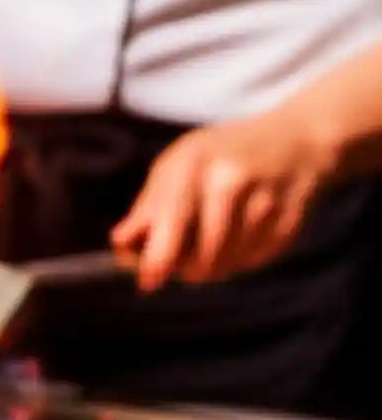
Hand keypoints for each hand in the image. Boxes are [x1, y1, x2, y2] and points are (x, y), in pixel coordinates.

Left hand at [111, 109, 337, 291]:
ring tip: (211, 245)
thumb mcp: (178, 165)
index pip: (171, 220)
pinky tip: (242, 236)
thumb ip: (148, 207)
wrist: (298, 136)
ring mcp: (265, 200)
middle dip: (186, 270)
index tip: (147, 282)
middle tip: (180, 265)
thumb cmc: (220, 155)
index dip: (158, 259)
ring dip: (213, 267)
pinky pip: (253, 262)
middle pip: (202, 255)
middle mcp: (230, 181)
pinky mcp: (290, 221)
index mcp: (194, 164)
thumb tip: (121, 245)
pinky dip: (240, 260)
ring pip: (227, 264)